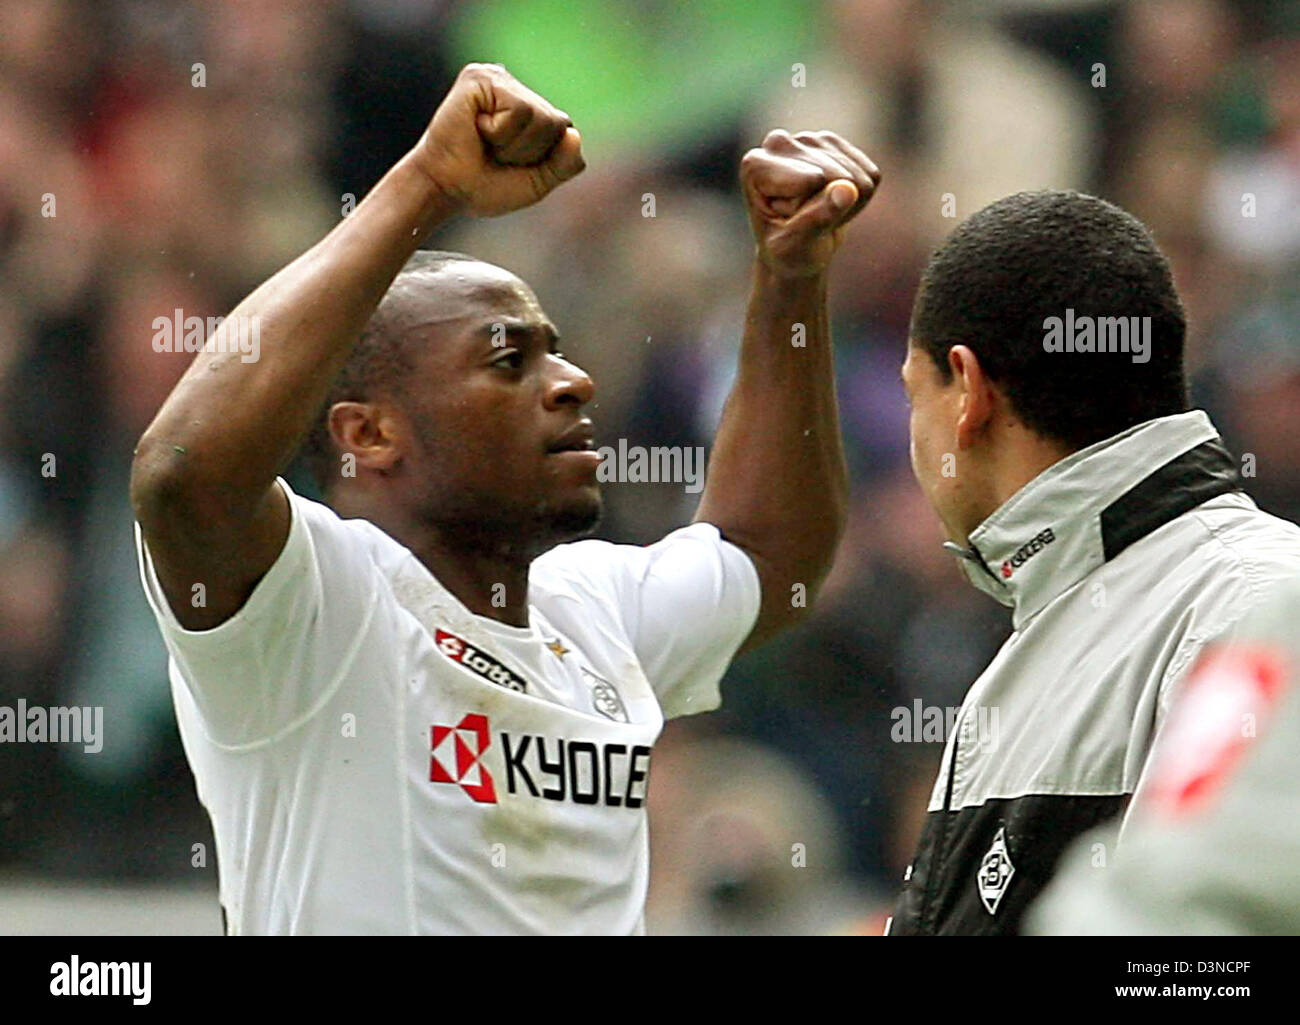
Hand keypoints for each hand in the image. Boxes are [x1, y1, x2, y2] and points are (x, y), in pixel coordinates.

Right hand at [413, 63, 585, 216]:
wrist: (446, 190)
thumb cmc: (485, 186)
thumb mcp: (538, 183)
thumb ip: (565, 165)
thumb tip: (574, 134)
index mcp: (534, 111)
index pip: (566, 132)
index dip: (542, 159)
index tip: (511, 165)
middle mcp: (519, 91)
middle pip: (557, 123)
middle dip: (529, 152)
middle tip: (496, 154)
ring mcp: (500, 79)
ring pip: (540, 116)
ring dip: (513, 144)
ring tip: (487, 142)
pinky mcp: (482, 76)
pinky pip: (519, 110)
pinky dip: (500, 132)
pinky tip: (477, 128)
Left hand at [740, 130, 878, 276]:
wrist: (796, 249)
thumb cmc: (787, 252)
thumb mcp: (796, 246)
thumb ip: (817, 218)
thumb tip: (848, 188)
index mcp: (755, 164)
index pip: (812, 179)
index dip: (808, 210)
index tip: (786, 222)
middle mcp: (780, 143)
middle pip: (835, 175)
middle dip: (827, 207)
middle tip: (804, 221)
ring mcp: (810, 140)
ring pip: (856, 177)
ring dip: (845, 205)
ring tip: (817, 213)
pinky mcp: (837, 145)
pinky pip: (871, 176)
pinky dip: (860, 198)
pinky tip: (833, 201)